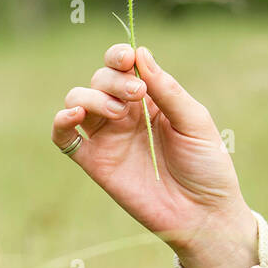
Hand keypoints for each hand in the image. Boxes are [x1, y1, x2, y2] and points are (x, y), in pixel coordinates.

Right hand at [51, 44, 257, 267]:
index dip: (120, 55)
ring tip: (118, 112)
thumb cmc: (206, 166)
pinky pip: (64, 137)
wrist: (203, 214)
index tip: (128, 57)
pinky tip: (73, 115)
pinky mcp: (95, 162)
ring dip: (92, 96)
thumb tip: (141, 53)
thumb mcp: (194, 121)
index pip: (124, 65)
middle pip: (100, 78)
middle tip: (137, 93)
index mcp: (151, 98)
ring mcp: (108, 137)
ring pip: (78, 99)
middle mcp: (125, 113)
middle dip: (114, 78)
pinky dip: (60, 121)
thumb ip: (167, 89)